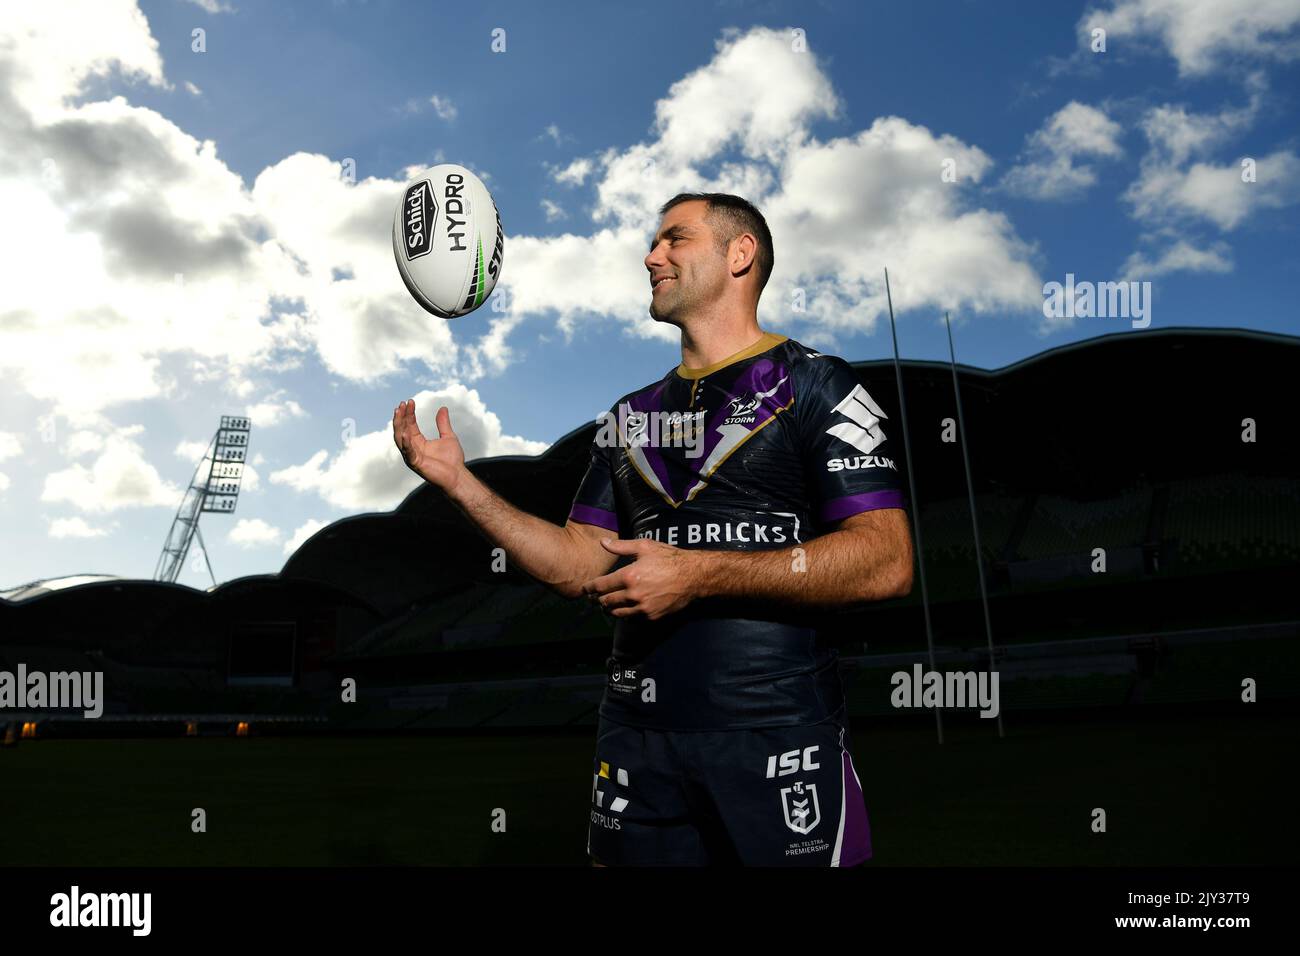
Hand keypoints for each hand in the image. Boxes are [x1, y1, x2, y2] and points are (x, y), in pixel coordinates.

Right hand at [392, 400, 465, 494]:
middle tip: (402, 404)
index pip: (410, 425)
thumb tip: (443, 408)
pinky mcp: (416, 464)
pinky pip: (408, 452)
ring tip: (399, 412)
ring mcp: (412, 456)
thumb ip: (443, 423)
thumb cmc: (452, 460)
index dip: (409, 413)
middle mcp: (412, 448)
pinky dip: (406, 443)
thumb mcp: (448, 436)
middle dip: (401, 417)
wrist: (458, 476)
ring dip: (399, 425)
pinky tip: (405, 433)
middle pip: (402, 430)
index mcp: (418, 442)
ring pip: (400, 439)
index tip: (410, 401)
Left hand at [581, 538, 700, 620]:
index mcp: (629, 576)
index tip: (585, 588)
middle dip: (597, 600)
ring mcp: (643, 608)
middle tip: (593, 598)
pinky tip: (623, 609)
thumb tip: (603, 542)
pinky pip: (632, 619)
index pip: (601, 586)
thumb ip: (621, 546)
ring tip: (606, 605)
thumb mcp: (645, 547)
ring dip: (609, 609)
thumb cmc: (669, 558)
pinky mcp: (651, 616)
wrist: (692, 576)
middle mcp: (633, 594)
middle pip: (606, 602)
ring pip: (617, 613)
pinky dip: (625, 614)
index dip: (590, 588)